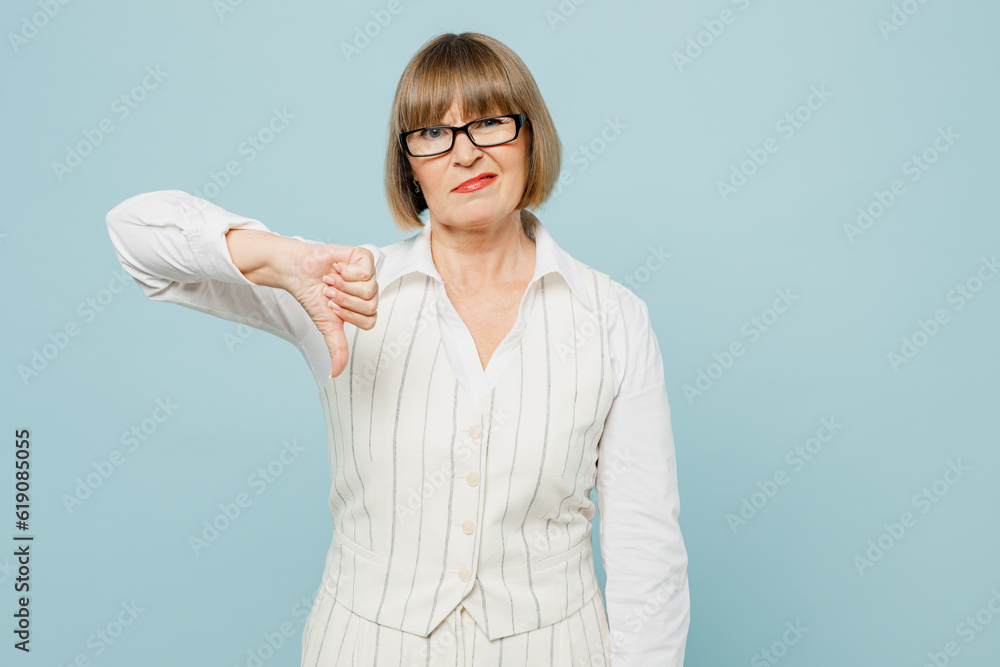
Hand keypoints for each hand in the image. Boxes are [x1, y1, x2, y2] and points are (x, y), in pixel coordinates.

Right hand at [285, 242, 377, 378]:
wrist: (297, 271)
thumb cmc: (313, 295)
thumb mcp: (327, 325)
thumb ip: (337, 347)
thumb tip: (336, 374)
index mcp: (364, 308)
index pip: (369, 321)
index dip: (348, 315)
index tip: (332, 307)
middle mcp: (369, 292)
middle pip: (370, 305)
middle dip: (343, 301)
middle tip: (329, 292)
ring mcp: (369, 274)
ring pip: (369, 289)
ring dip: (343, 286)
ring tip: (330, 280)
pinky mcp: (364, 257)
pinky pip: (365, 271)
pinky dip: (345, 272)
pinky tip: (336, 267)